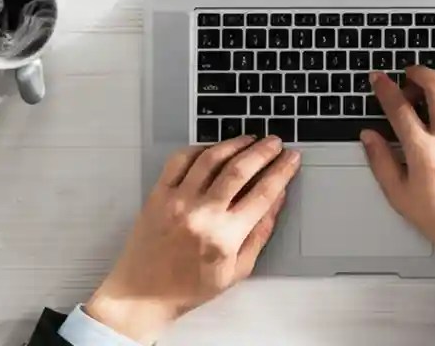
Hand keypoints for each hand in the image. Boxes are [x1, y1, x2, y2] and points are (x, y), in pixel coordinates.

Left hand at [85, 135, 300, 342]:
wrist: (142, 294)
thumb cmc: (189, 287)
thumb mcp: (237, 271)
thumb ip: (260, 234)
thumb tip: (277, 199)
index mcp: (225, 237)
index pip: (263, 193)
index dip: (282, 171)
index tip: (291, 159)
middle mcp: (202, 215)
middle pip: (240, 169)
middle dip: (264, 151)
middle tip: (275, 142)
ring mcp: (177, 201)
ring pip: (211, 158)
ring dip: (235, 143)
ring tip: (249, 139)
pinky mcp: (158, 194)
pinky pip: (180, 160)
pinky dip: (200, 149)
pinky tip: (213, 149)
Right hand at [360, 67, 434, 280]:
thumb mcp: (401, 197)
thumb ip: (381, 162)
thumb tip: (369, 137)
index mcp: (424, 153)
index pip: (399, 108)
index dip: (384, 88)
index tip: (379, 80)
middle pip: (434, 85)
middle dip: (417, 73)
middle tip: (408, 76)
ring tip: (433, 86)